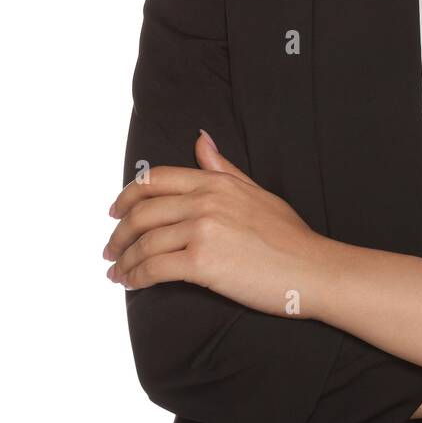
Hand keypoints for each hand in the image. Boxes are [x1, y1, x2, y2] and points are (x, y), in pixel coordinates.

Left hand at [104, 130, 328, 316]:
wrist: (312, 269)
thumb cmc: (289, 236)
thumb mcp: (255, 191)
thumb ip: (222, 168)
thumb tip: (200, 139)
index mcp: (216, 182)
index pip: (155, 179)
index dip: (126, 196)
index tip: (114, 212)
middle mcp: (205, 201)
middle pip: (142, 212)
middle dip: (118, 233)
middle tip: (110, 249)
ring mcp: (203, 230)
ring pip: (144, 242)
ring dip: (124, 260)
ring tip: (117, 272)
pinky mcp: (202, 262)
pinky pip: (154, 268)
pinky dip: (136, 277)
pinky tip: (131, 283)